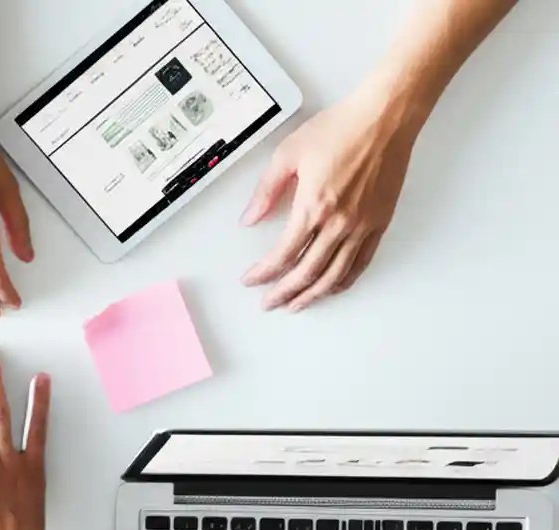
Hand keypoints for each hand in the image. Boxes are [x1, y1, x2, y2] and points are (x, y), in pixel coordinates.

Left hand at [240, 84, 418, 310]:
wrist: (385, 118)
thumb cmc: (341, 128)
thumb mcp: (288, 154)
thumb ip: (266, 191)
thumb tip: (250, 218)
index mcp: (313, 207)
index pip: (282, 254)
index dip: (263, 273)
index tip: (250, 280)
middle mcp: (339, 223)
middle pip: (307, 273)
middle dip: (284, 292)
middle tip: (268, 303)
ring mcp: (362, 226)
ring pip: (335, 275)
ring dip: (312, 295)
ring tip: (295, 305)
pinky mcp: (380, 223)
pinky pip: (361, 263)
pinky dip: (343, 281)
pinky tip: (330, 287)